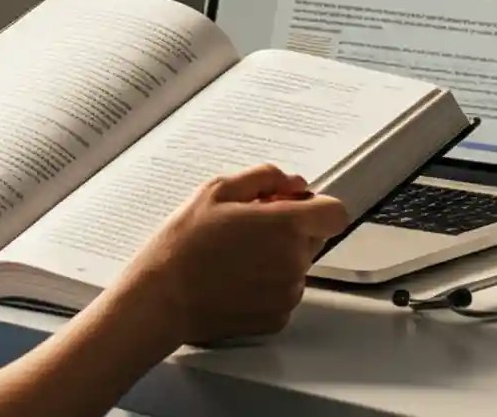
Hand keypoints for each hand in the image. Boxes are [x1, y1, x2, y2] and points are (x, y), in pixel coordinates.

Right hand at [121, 164, 348, 345]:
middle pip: (314, 238)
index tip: (289, 207)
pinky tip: (234, 282)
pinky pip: (284, 294)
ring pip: (297, 267)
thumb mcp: (215, 191)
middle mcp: (295, 261)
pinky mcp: (277, 318)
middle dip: (290, 231)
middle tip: (247, 230)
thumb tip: (294, 183)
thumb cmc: (183, 243)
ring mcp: (288, 293)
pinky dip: (267, 286)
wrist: (162, 298)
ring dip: (277, 259)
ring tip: (233, 259)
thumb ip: (264, 178)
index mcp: (285, 225)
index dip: (314, 207)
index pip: (334, 213)